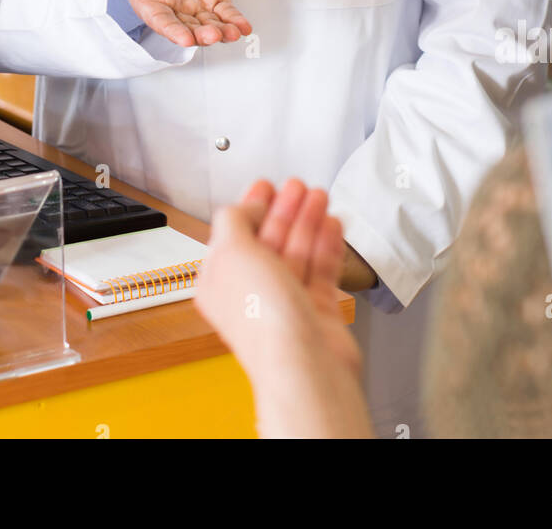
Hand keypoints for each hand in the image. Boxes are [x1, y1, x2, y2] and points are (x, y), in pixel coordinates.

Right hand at [85, 0, 251, 47]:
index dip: (174, 31)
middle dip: (202, 33)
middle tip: (214, 36)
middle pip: (189, 27)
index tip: (185, 39)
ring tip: (234, 33)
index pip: (163, 22)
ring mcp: (194, 6)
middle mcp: (174, 10)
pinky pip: (225, 12)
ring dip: (222, 30)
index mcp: (150, 4)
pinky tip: (244, 26)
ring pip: (209, 23)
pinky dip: (235, 19)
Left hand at [195, 179, 371, 437]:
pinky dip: (326, 245)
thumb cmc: (263, 319)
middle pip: (268, 240)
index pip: (234, 234)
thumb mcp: (232, 251)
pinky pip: (321, 271)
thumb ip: (234, 221)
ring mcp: (285, 305)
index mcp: (219, 281)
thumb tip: (245, 208)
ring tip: (319, 197)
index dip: (251, 206)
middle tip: (297, 187)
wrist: (305, 365)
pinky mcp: (316, 314)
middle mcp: (250, 295)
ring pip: (297, 252)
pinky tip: (331, 225)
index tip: (266, 185)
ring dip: (307, 221)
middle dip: (284, 209)